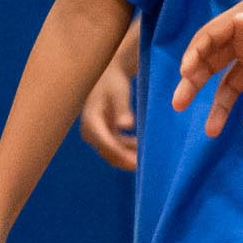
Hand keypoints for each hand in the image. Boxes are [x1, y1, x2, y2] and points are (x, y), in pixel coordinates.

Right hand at [79, 51, 138, 171]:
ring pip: (114, 153)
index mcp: (91, 121)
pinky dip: (131, 151)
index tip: (137, 163)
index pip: (105, 143)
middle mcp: (91, 131)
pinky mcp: (106, 135)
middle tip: (147, 167)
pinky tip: (146, 150)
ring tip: (151, 160)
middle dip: (127, 160)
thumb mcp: (119, 93)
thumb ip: (122, 109)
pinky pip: (119, 148)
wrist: (109, 76)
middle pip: (109, 152)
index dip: (120, 154)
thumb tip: (126, 126)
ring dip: (130, 157)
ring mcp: (98, 135)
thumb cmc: (114, 82)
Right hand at [174, 0, 242, 134]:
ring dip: (221, 105)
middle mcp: (242, 40)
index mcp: (239, 20)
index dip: (195, 55)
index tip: (187, 74)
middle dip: (193, 83)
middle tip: (178, 104)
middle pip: (210, 64)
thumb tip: (240, 22)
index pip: (208, 39)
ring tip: (212, 131)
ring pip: (231, 84)